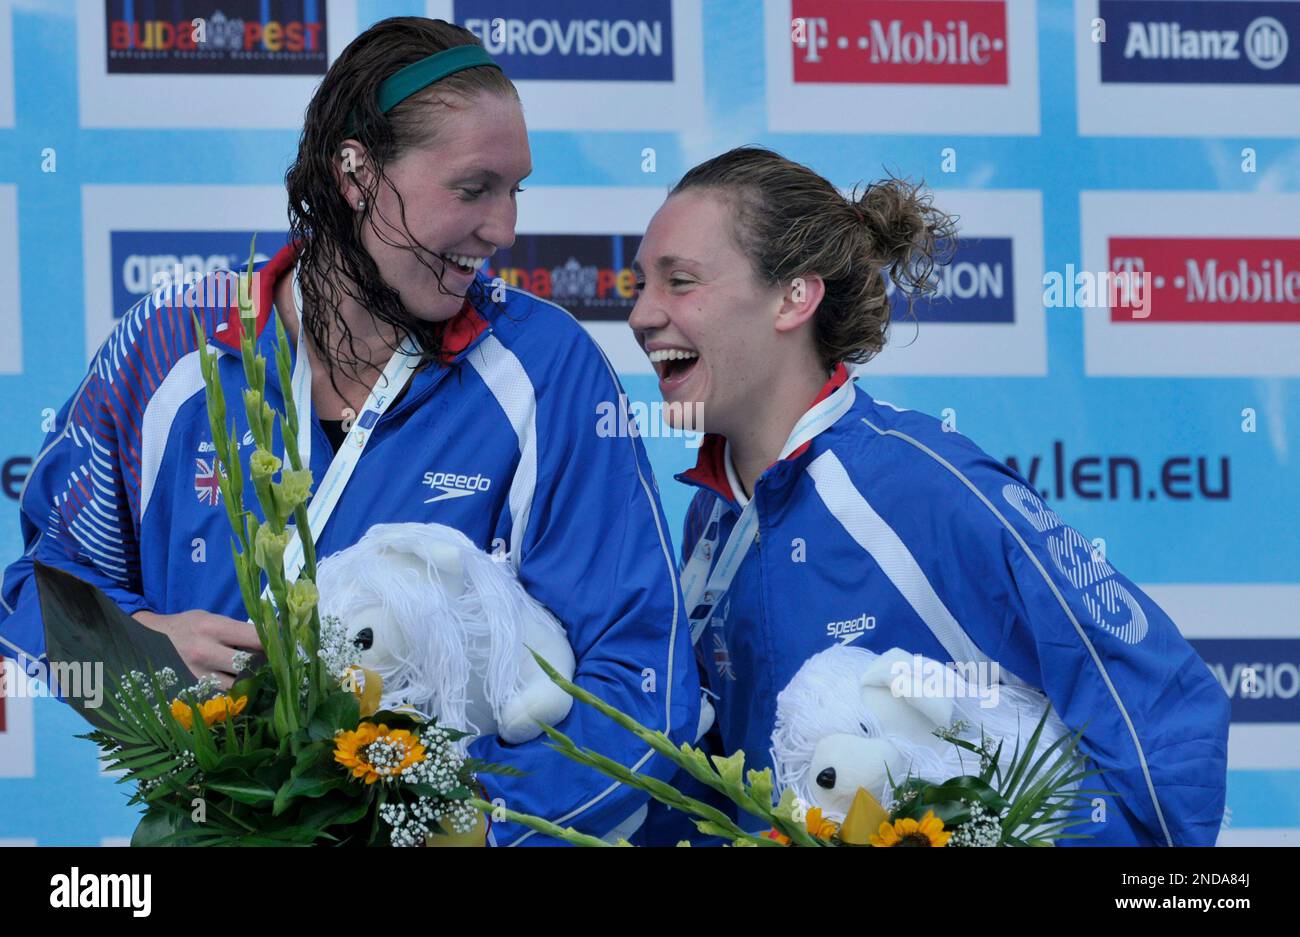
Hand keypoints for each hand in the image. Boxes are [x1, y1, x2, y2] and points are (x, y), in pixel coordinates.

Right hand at [132, 609, 262, 689]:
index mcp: (212, 628)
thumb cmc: (185, 627)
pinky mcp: (190, 692)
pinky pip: (220, 699)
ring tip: (255, 679)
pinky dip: (232, 697)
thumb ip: (236, 630)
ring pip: (237, 687)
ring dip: (249, 684)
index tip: (284, 647)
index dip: (274, 643)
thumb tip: (270, 640)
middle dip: (264, 666)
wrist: (144, 642)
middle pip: (249, 665)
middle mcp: (205, 652)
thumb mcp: (209, 618)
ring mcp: (196, 675)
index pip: (255, 638)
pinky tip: (237, 692)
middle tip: (272, 666)